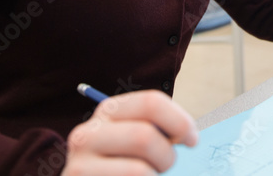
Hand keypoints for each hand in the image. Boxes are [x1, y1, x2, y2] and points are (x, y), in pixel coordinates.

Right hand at [64, 90, 196, 174]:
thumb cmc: (124, 167)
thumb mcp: (136, 142)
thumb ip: (155, 131)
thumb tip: (188, 135)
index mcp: (108, 111)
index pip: (151, 102)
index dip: (180, 121)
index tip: (192, 140)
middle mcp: (87, 132)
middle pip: (145, 136)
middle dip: (167, 156)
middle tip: (167, 166)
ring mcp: (79, 163)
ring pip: (139, 168)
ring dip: (156, 174)